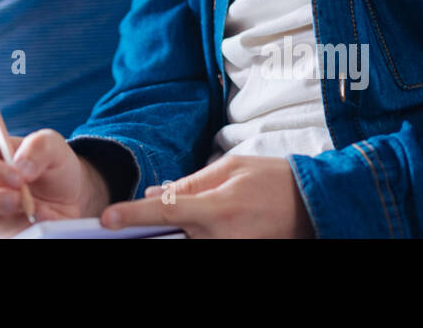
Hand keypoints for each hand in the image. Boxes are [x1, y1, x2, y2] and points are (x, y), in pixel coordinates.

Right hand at [0, 129, 105, 237]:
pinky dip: (19, 233)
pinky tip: (35, 226)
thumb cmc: (53, 168)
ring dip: (14, 220)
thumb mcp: (54, 148)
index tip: (18, 179)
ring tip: (41, 213)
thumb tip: (21, 167)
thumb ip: (39, 147)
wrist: (64, 202)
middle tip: (19, 202)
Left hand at [101, 154, 315, 237]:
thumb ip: (191, 182)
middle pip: (171, 239)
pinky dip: (195, 238)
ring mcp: (232, 252)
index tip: (107, 218)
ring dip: (177, 235)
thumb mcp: (231, 167)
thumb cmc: (273, 180)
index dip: (132, 216)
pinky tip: (194, 228)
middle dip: (151, 231)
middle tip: (133, 222)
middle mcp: (222, 238)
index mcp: (218, 208)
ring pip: (187, 246)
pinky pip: (205, 248)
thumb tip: (156, 195)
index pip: (165, 213)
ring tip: (186, 217)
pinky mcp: (239, 256)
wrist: (315, 205)